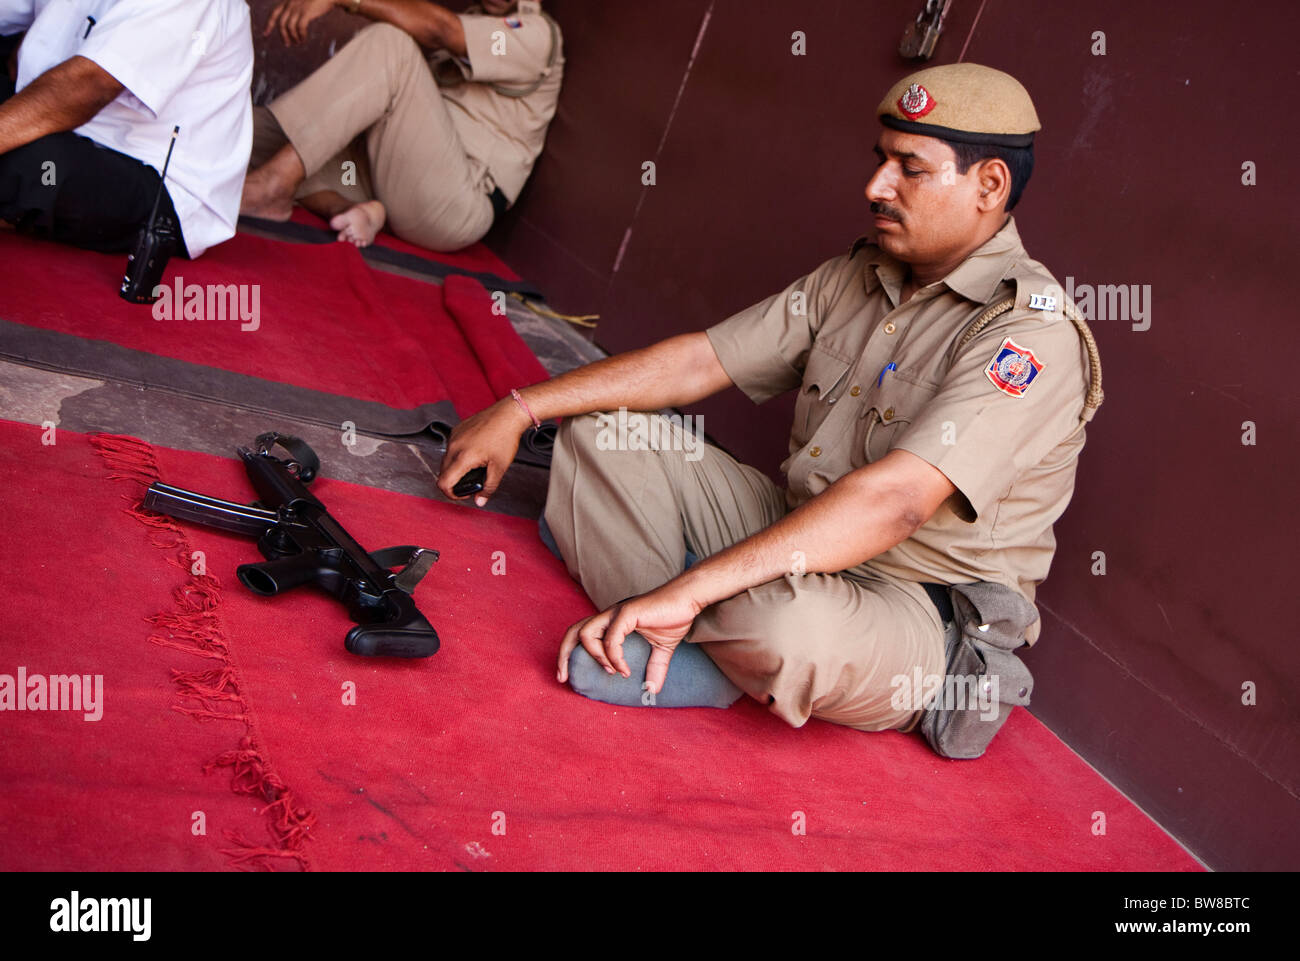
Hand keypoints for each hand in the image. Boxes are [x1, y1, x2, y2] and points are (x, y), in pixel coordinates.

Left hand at [265, 0, 338, 46]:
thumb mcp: (303, 2)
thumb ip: (296, 9)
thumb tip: (294, 23)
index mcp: (288, 1)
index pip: (274, 13)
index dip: (269, 25)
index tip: (265, 34)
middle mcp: (290, 4)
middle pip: (281, 23)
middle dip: (284, 36)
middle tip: (287, 44)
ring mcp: (298, 8)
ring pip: (290, 27)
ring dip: (293, 37)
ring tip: (298, 42)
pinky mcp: (306, 12)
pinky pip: (300, 28)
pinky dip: (301, 35)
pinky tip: (303, 39)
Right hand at [436, 397, 529, 505]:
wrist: (508, 414)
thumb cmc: (505, 438)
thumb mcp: (499, 468)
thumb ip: (489, 488)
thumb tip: (480, 501)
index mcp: (463, 457)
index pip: (444, 483)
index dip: (451, 494)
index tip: (464, 494)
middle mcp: (454, 446)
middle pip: (443, 473)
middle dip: (455, 482)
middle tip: (472, 483)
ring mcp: (454, 436)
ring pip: (446, 460)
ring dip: (456, 469)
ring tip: (474, 469)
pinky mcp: (457, 429)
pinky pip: (451, 448)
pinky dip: (458, 456)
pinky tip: (474, 455)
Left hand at [556, 583, 704, 696]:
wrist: (688, 599)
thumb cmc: (673, 616)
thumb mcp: (662, 649)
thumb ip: (655, 668)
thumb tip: (653, 690)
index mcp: (612, 622)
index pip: (580, 634)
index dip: (568, 653)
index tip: (566, 675)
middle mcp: (609, 616)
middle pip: (574, 631)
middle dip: (563, 655)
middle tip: (564, 677)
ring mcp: (617, 613)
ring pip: (587, 633)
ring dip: (596, 656)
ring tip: (612, 671)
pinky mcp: (628, 613)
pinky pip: (612, 638)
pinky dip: (615, 656)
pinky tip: (625, 669)